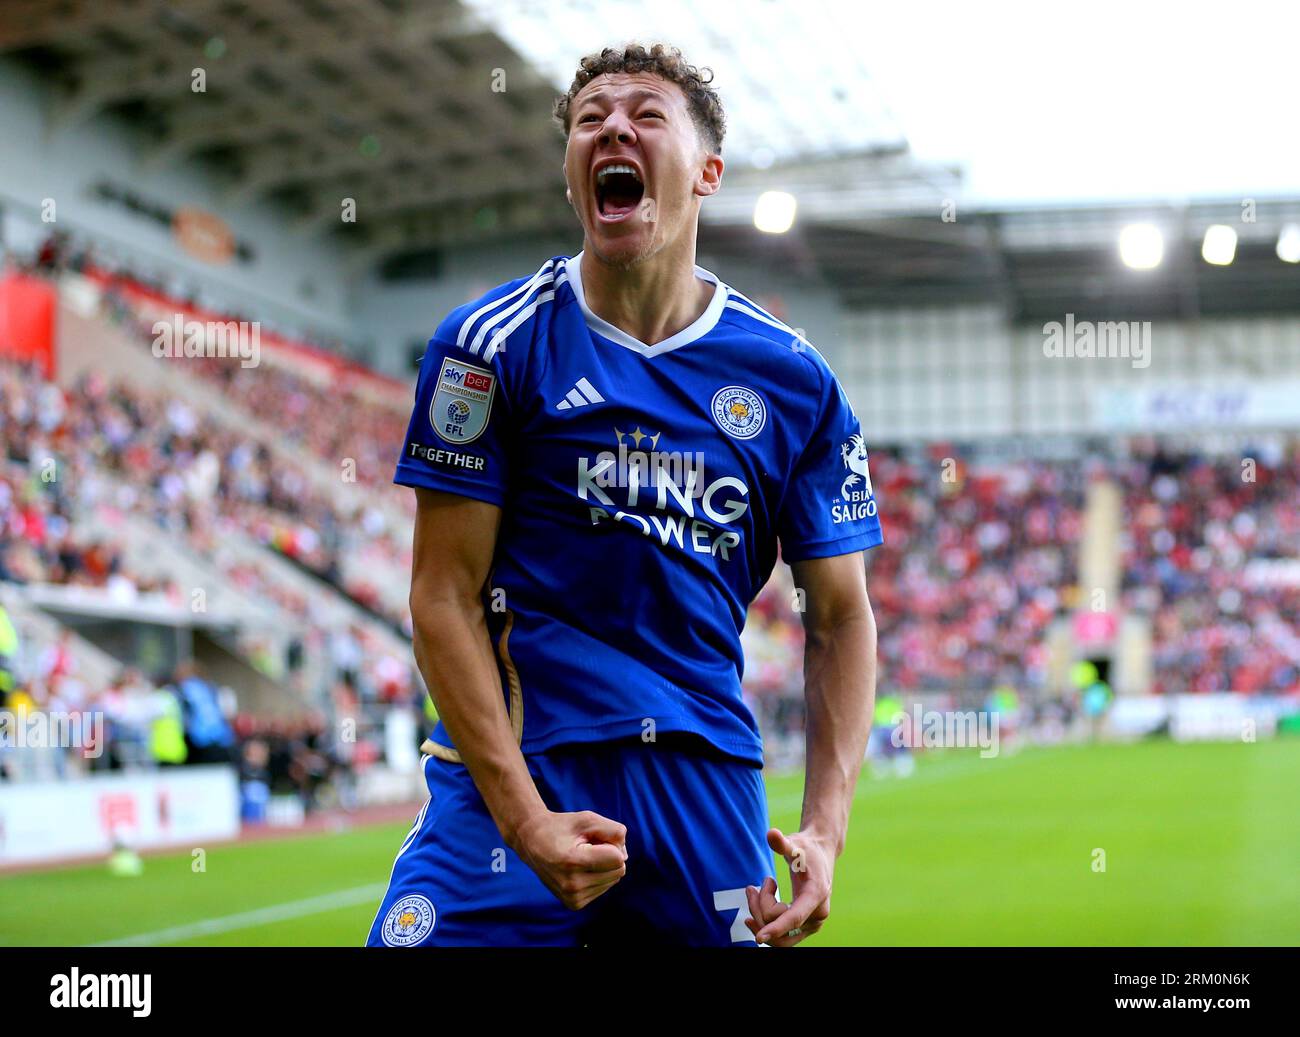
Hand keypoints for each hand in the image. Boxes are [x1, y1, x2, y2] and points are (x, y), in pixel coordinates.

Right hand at [511, 809, 627, 910]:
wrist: (532, 841)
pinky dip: (597, 876)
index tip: (590, 838)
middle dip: (609, 854)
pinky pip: (604, 887)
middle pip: (619, 871)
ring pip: (613, 880)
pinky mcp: (574, 904)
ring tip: (580, 857)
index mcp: (572, 862)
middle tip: (585, 847)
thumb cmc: (563, 827)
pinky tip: (579, 868)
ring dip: (602, 865)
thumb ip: (614, 831)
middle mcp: (572, 885)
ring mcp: (572, 898)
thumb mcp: (588, 819)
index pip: (618, 859)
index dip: (611, 843)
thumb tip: (624, 857)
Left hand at [744, 827, 833, 945]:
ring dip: (759, 915)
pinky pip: (781, 935)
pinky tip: (753, 907)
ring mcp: (812, 925)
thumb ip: (782, 842)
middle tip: (752, 887)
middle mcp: (817, 915)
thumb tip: (771, 834)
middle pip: (779, 926)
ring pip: (778, 935)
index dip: (776, 928)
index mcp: (816, 895)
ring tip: (752, 890)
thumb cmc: (806, 849)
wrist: (820, 855)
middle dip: (759, 909)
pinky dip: (765, 923)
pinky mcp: (805, 927)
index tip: (759, 938)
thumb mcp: (795, 843)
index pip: (794, 918)